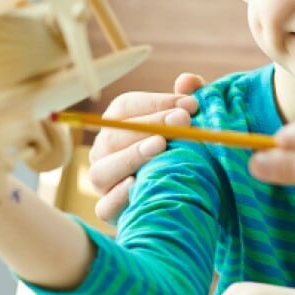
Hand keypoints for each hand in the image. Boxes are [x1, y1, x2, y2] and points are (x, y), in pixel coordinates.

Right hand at [88, 72, 203, 222]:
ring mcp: (104, 183)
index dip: (156, 103)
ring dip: (131, 156)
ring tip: (160, 146)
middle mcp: (104, 152)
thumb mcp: (191, 125)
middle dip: (150, 125)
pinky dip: (117, 196)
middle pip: (114, 135)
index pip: (125, 107)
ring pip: (103, 170)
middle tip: (183, 121)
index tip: (190, 104)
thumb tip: (187, 81)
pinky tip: (136, 184)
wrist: (189, 199)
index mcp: (118, 125)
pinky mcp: (110, 213)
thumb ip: (190, 101)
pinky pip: (104, 206)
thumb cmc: (186, 152)